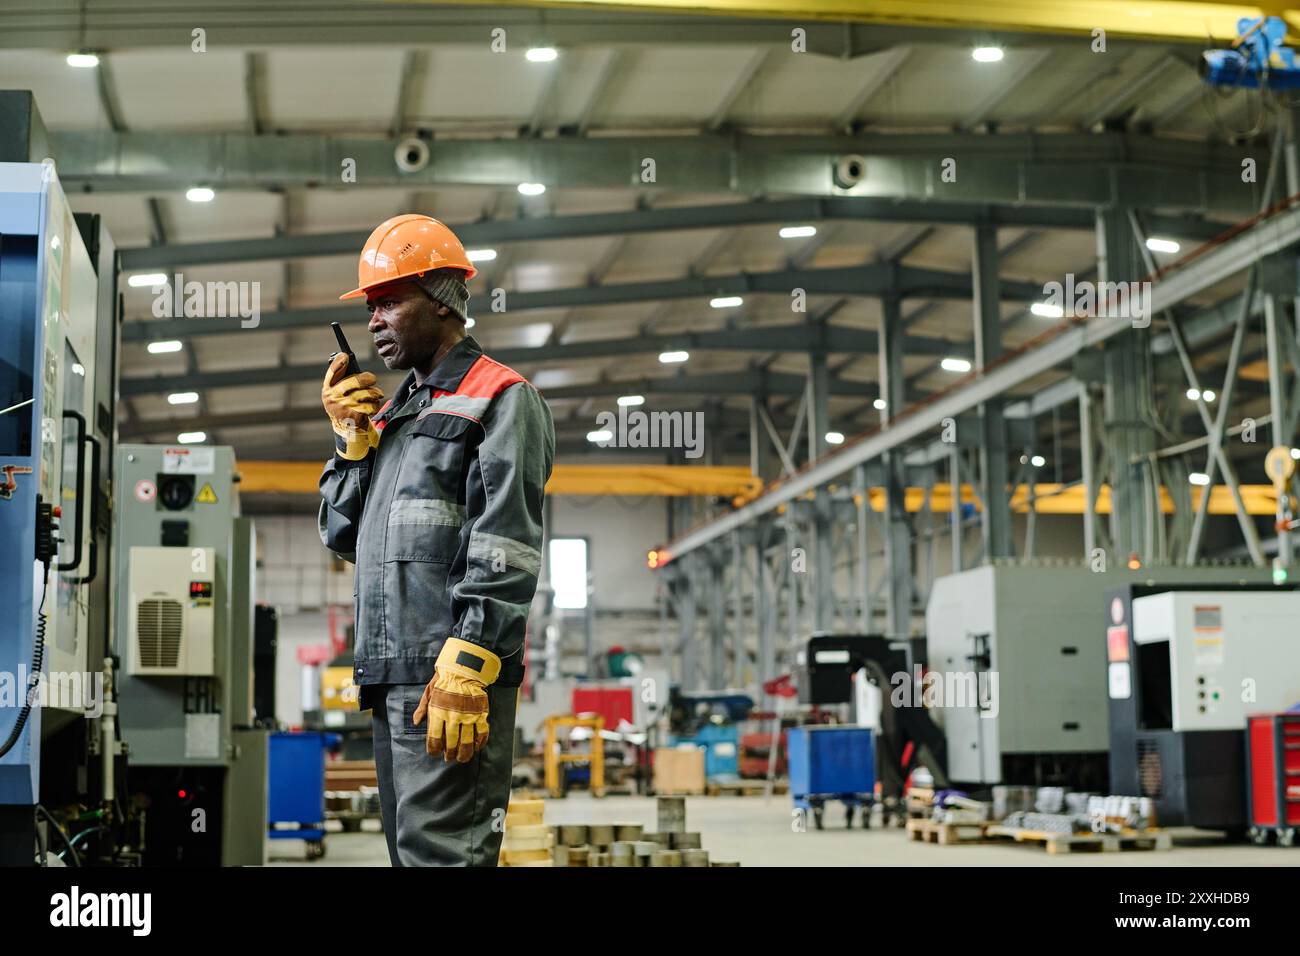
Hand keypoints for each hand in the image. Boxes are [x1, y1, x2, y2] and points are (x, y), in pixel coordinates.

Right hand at [322, 352, 383, 458]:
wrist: (345, 430)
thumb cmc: (344, 406)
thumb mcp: (337, 393)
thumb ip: (341, 379)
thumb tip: (346, 358)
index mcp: (328, 389)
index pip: (332, 372)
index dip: (339, 362)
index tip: (345, 356)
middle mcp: (333, 397)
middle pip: (355, 381)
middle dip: (368, 378)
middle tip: (372, 379)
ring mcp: (344, 407)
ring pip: (367, 393)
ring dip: (374, 393)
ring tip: (375, 395)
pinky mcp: (354, 416)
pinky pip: (371, 405)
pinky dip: (375, 405)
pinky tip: (372, 406)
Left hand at [412, 638, 501, 762]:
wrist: (463, 668)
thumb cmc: (444, 681)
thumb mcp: (428, 692)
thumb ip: (422, 708)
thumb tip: (416, 722)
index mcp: (437, 713)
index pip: (434, 739)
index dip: (434, 749)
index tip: (434, 753)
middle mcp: (452, 717)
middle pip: (451, 743)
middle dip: (450, 754)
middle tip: (449, 758)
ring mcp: (468, 716)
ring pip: (467, 741)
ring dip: (465, 753)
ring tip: (463, 758)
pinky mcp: (480, 713)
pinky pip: (482, 732)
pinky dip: (480, 742)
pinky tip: (477, 747)